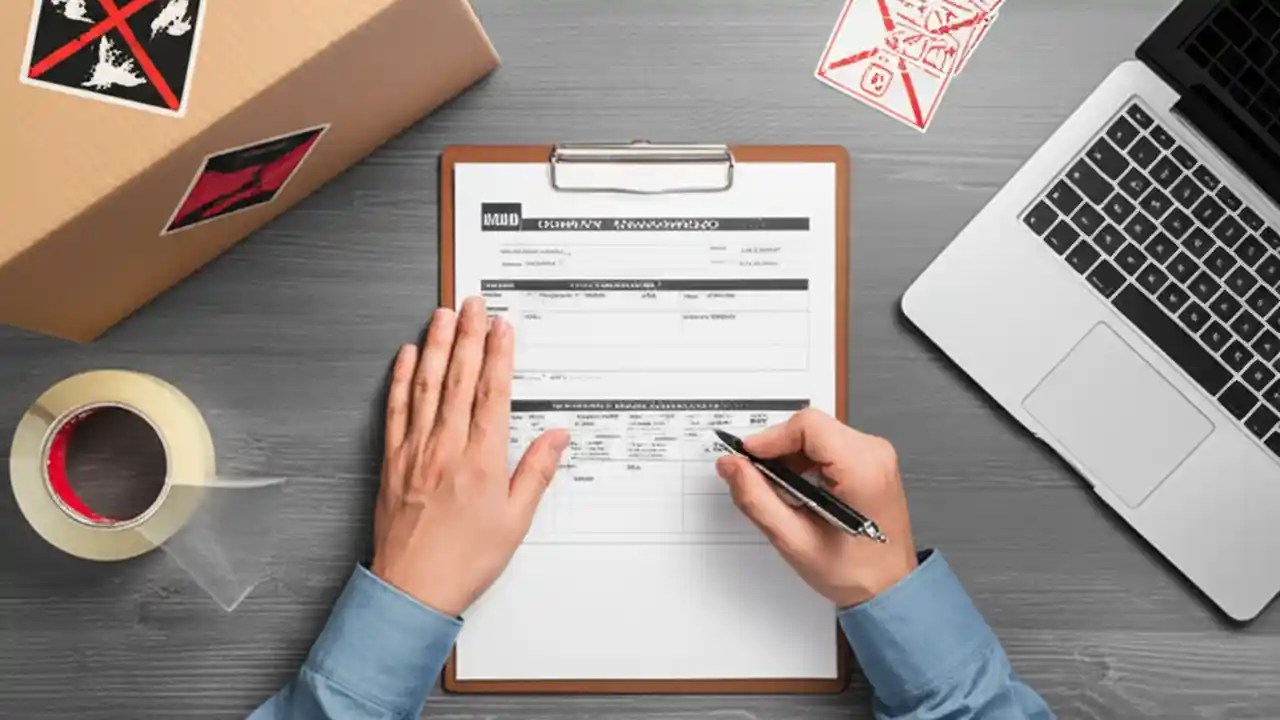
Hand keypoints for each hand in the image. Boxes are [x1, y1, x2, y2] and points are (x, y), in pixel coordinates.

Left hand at [371, 297, 569, 616]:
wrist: (412, 589)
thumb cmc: (463, 561)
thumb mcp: (516, 521)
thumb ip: (536, 472)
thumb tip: (556, 436)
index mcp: (481, 461)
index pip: (493, 393)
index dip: (499, 354)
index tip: (503, 327)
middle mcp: (446, 448)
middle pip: (459, 378)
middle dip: (468, 335)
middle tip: (474, 304)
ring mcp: (415, 450)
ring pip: (427, 385)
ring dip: (436, 345)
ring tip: (442, 315)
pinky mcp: (392, 460)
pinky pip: (396, 408)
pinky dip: (402, 378)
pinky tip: (407, 356)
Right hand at [716, 409, 917, 607]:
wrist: (889, 588)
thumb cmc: (856, 571)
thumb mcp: (795, 540)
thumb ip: (757, 499)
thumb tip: (733, 467)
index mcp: (862, 469)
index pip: (807, 426)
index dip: (770, 438)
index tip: (748, 456)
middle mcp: (874, 455)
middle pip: (811, 428)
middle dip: (778, 449)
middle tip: (757, 477)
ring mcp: (876, 456)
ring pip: (817, 434)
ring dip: (790, 456)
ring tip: (780, 490)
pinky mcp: (871, 461)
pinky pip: (829, 445)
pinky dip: (805, 461)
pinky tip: (798, 489)